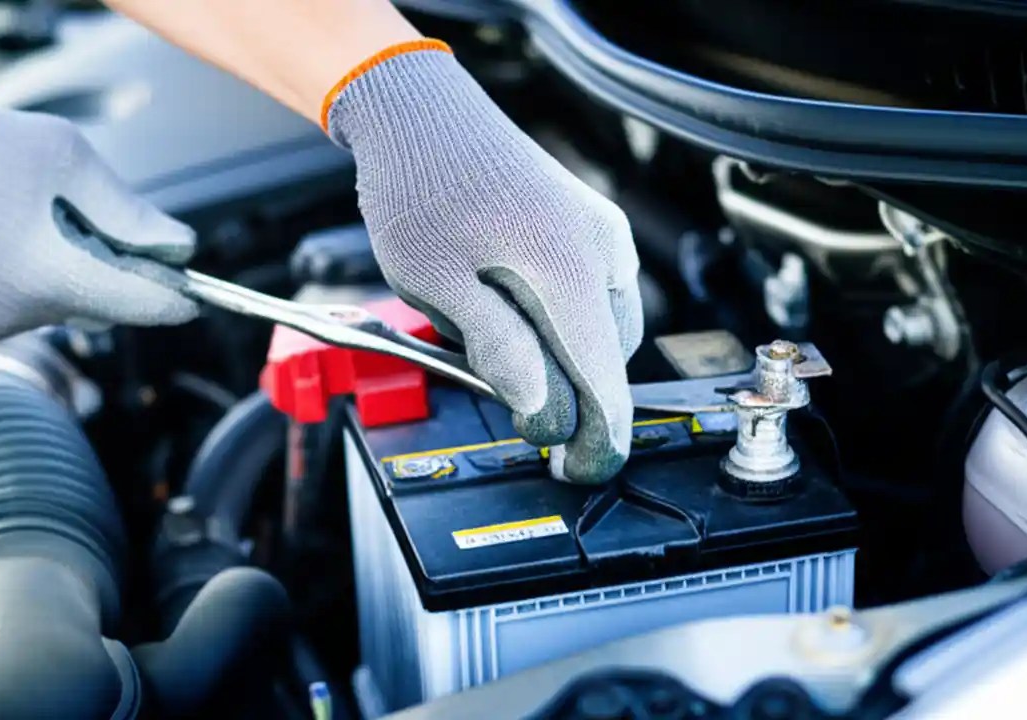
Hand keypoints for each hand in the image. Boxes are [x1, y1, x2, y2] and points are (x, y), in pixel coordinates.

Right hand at [0, 73, 197, 343]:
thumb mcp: (68, 162)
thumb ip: (130, 212)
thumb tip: (181, 248)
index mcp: (54, 276)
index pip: (139, 304)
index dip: (173, 298)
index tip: (197, 296)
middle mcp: (23, 314)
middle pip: (102, 303)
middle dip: (116, 270)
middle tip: (106, 224)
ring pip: (65, 306)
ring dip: (73, 272)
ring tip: (42, 218)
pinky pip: (27, 309)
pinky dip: (36, 280)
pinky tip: (11, 238)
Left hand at [328, 49, 642, 482]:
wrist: (418, 111)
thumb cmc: (419, 188)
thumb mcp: (437, 283)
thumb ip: (496, 349)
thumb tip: (544, 407)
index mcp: (568, 270)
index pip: (605, 379)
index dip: (598, 437)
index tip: (581, 470)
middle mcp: (600, 249)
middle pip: (608, 358)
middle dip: (571, 392)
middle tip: (514, 406)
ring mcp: (600, 232)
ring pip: (603, 327)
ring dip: (565, 355)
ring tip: (495, 340)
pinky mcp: (588, 223)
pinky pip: (595, 293)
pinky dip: (565, 320)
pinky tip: (510, 309)